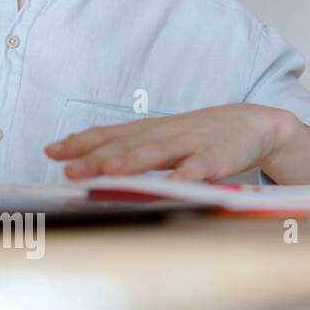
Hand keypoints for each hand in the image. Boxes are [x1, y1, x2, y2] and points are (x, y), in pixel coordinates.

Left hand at [45, 103, 299, 182]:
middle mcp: (168, 133)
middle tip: (70, 168)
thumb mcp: (164, 136)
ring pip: (159, 152)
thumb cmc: (204, 135)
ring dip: (133, 161)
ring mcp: (194, 143)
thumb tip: (81, 155)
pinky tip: (174, 186)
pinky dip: (188, 175)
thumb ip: (128, 144)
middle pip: (128, 145)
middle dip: (97, 157)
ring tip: (109, 172)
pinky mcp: (220, 156)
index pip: (111, 134)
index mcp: (152, 131)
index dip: (82, 142)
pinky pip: (202, 167)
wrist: (257, 123)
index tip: (52, 151)